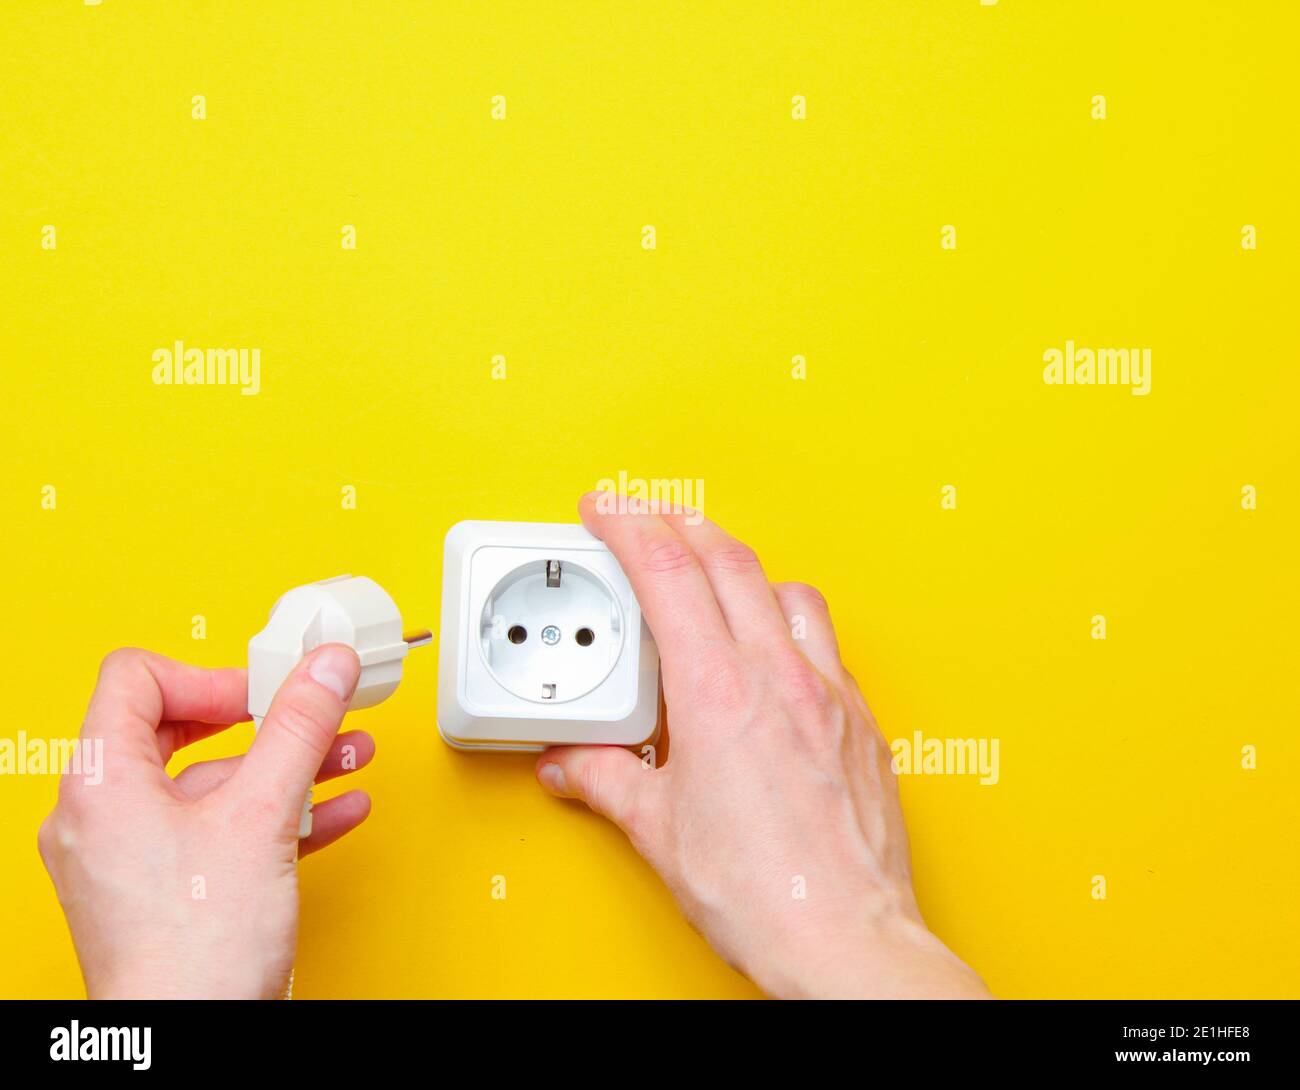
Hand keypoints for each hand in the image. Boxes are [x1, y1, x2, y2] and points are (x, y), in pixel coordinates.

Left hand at [38, 644, 371, 998]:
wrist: (191, 1046)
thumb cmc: (193, 955)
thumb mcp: (260, 816)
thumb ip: (297, 729)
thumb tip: (324, 668)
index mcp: (100, 784)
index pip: (137, 680)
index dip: (209, 675)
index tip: (266, 691)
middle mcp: (102, 818)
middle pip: (179, 730)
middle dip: (262, 722)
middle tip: (306, 714)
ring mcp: (130, 859)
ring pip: (210, 786)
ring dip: (285, 768)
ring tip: (345, 758)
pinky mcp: (162, 893)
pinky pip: (218, 831)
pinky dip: (275, 815)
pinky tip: (334, 811)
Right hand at [534, 494, 990, 998]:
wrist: (845, 941)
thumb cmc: (763, 894)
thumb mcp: (658, 832)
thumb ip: (607, 781)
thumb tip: (576, 765)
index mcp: (719, 693)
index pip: (666, 570)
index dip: (628, 523)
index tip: (605, 509)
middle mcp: (781, 678)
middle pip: (729, 559)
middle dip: (680, 525)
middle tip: (648, 521)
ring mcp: (830, 696)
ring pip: (789, 591)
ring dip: (744, 571)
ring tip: (712, 580)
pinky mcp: (861, 724)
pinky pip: (824, 644)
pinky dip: (789, 626)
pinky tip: (770, 655)